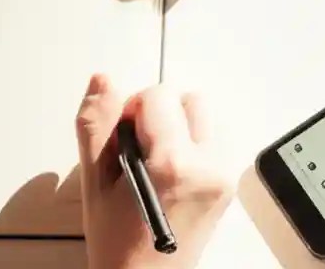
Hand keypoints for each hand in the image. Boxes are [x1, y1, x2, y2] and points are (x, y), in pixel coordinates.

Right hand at [76, 76, 233, 268]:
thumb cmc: (117, 243)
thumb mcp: (95, 183)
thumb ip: (96, 126)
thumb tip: (102, 80)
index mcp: (174, 164)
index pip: (158, 96)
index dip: (132, 110)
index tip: (122, 140)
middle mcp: (209, 166)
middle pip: (190, 100)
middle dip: (160, 114)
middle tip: (138, 150)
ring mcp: (224, 176)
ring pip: (206, 118)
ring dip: (180, 128)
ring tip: (155, 162)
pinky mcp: (229, 185)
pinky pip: (215, 141)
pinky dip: (193, 145)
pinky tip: (171, 173)